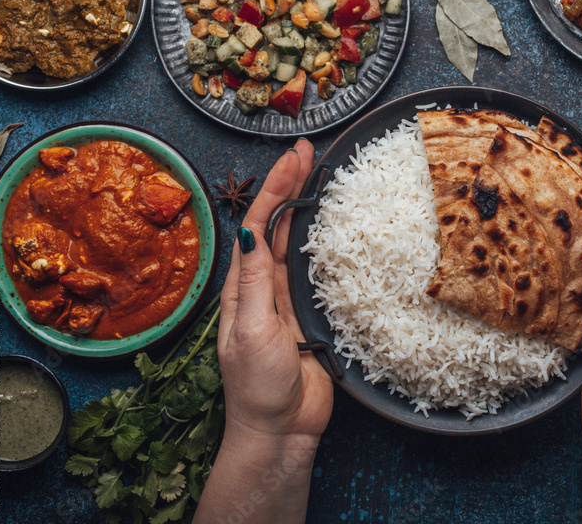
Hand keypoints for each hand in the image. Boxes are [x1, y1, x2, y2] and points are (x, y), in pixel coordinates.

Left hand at [217, 140, 333, 445]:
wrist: (281, 430)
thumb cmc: (258, 387)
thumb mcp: (251, 331)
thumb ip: (254, 284)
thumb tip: (251, 235)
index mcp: (243, 287)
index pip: (258, 225)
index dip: (275, 188)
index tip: (294, 157)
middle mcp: (264, 287)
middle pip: (277, 226)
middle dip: (291, 186)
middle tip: (309, 152)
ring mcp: (289, 300)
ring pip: (297, 243)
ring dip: (307, 208)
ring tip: (321, 175)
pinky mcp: (314, 316)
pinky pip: (319, 272)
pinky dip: (326, 243)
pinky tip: (338, 227)